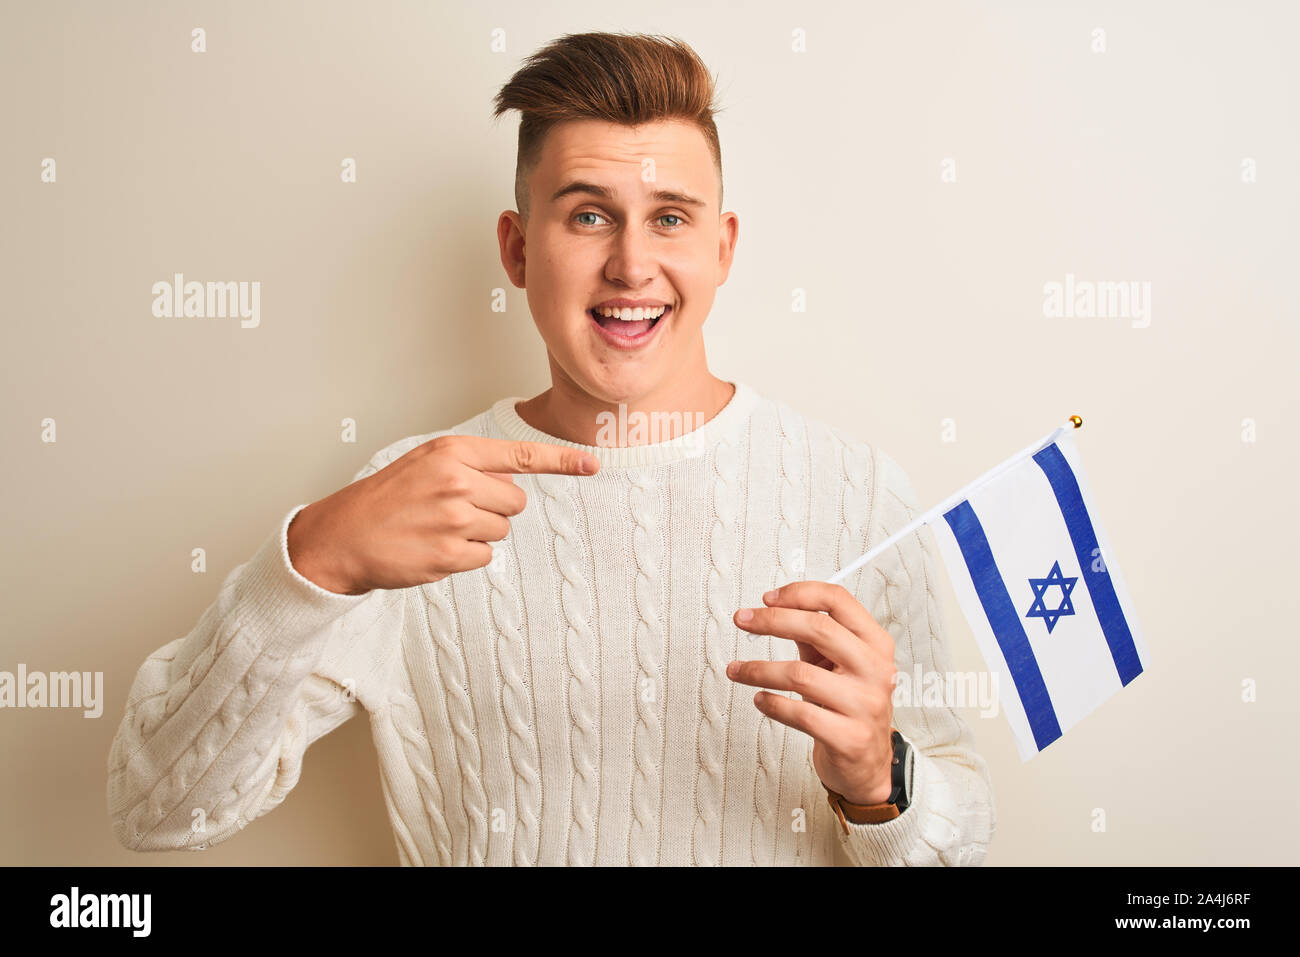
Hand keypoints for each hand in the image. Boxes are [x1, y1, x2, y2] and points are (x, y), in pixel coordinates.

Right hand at [288, 435, 599, 594]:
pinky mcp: (450, 555)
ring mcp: (454, 519)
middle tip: (451, 511)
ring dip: (476, 535)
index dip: (562, 461)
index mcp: (452, 452)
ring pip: (500, 531)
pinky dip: (465, 558)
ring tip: (436, 529)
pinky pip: (484, 558)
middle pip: (515, 501)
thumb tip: (514, 480)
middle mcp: (457, 481)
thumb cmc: (384, 500)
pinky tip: (433, 549)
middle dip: (493, 509)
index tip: (593, 465)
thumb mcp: (425, 464)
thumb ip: (471, 466)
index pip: (521, 454)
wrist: (340, 538)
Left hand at [727, 581, 896, 805]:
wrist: (869, 763)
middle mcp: (876, 670)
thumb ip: (813, 635)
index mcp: (876, 643)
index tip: (767, 599)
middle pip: (818, 628)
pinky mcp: (849, 738)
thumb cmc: (849, 706)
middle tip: (743, 620)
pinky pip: (799, 713)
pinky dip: (771, 704)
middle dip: (772, 621)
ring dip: (759, 669)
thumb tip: (773, 608)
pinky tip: (760, 699)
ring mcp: (865, 705)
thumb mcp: (837, 663)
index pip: (838, 601)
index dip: (798, 593)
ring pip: (800, 674)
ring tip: (738, 670)